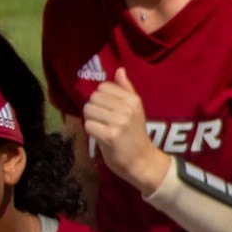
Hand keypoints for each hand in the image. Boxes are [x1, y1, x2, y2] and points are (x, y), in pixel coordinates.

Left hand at [80, 68, 169, 190]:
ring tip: (103, 128)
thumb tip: (120, 70)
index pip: (103, 87)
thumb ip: (126, 89)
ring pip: (88, 111)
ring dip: (92, 121)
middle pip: (93, 98)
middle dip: (95, 109)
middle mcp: (127, 109)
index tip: (110, 110)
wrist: (142, 161)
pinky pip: (88, 125)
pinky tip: (102, 137)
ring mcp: (119, 122)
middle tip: (105, 121)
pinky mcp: (110, 136)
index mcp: (133, 100)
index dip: (102, 99)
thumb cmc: (135, 134)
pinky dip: (91, 132)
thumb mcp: (135, 110)